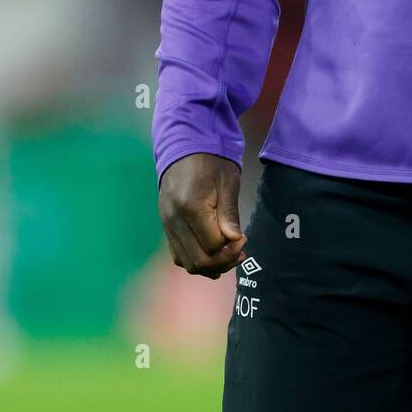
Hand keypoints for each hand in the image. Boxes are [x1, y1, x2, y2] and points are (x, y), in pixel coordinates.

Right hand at [158, 153, 247, 278]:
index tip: (244, 237)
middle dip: (223, 262)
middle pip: (198, 260)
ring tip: (229, 256)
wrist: (185, 146)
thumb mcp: (227, 181)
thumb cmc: (211, 161)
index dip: (232, 248)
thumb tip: (235, 239)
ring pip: (186, 262)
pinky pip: (178, 254)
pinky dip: (195, 260)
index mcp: (191, 207)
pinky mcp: (166, 226)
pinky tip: (212, 254)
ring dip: (210, 266)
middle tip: (240, 252)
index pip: (213, 245)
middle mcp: (175, 221)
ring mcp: (167, 225)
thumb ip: (229, 212)